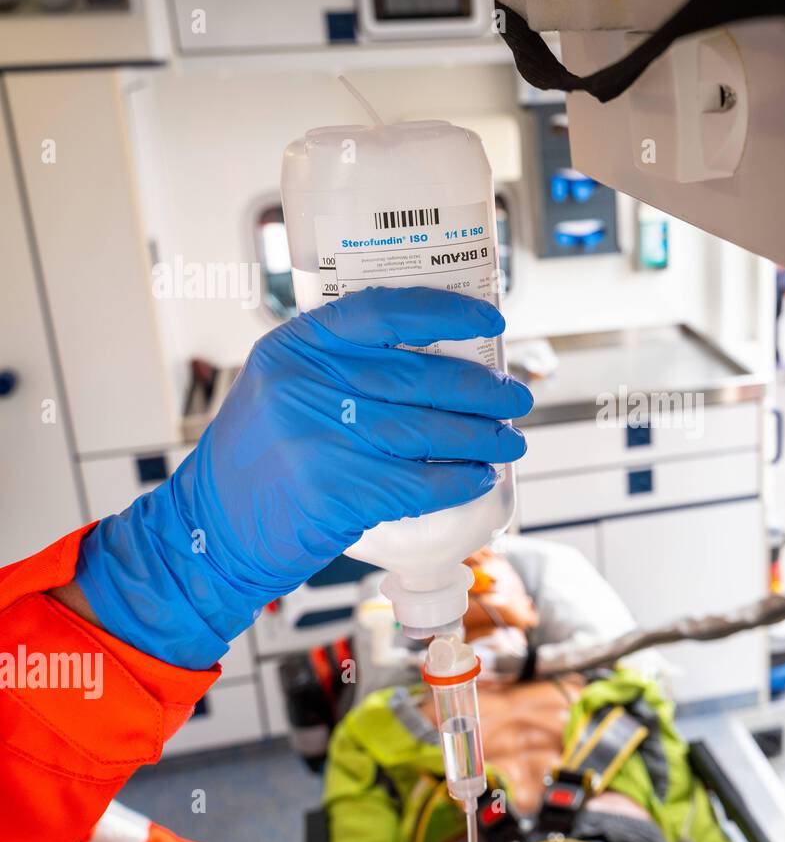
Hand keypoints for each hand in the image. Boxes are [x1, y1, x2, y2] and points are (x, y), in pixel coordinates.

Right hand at [74, 287, 532, 668]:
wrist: (211, 528)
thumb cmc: (259, 457)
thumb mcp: (284, 387)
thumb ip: (344, 366)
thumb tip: (438, 358)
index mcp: (297, 347)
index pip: (384, 312)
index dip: (445, 313)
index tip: (490, 322)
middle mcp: (307, 385)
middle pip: (420, 377)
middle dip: (482, 390)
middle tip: (515, 398)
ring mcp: (321, 439)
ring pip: (428, 430)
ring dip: (483, 438)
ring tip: (510, 440)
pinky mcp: (338, 492)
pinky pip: (419, 483)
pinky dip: (459, 482)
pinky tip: (479, 478)